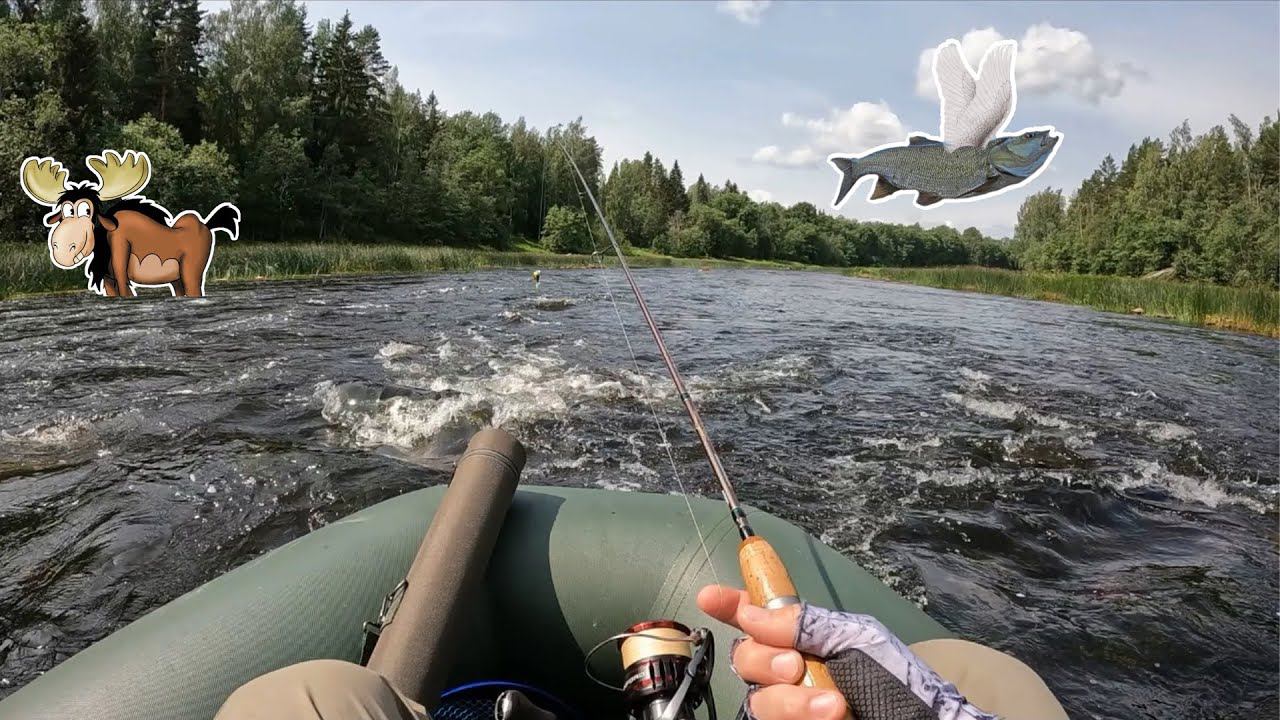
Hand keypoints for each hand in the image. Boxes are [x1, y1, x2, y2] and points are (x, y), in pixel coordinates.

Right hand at [696, 584, 847, 719]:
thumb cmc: (886, 672)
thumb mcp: (855, 636)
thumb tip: (749, 614)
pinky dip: (796, 717)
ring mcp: (789, 703)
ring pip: (758, 698)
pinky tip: (828, 715)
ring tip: (832, 703)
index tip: (708, 597)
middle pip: (746, 658)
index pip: (757, 615)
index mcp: (805, 636)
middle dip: (763, 660)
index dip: (729, 604)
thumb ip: (805, 623)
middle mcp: (791, 668)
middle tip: (795, 666)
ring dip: (789, 699)